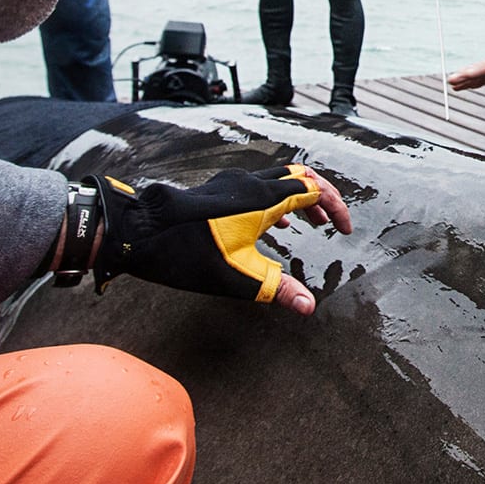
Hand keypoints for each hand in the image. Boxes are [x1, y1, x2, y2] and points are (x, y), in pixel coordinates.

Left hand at [89, 164, 351, 315]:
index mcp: (262, 199)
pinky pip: (258, 186)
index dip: (335, 208)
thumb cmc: (187, 253)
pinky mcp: (217, 189)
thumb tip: (309, 306)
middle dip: (322, 198)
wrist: (139, 234)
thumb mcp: (237, 277)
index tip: (345, 230)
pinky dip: (276, 200)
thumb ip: (277, 288)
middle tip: (333, 222)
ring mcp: (231, 183)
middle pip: (300, 177)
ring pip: (278, 179)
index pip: (313, 190)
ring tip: (311, 223)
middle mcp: (249, 183)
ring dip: (299, 198)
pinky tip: (274, 225)